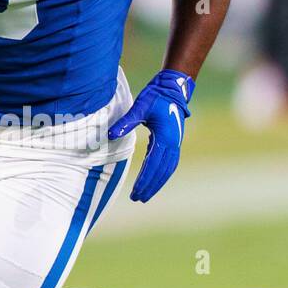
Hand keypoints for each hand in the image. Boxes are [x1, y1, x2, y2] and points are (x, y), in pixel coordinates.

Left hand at [107, 69, 193, 202]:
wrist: (173, 89)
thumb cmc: (156, 96)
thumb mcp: (140, 106)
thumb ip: (126, 122)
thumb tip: (111, 135)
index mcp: (166, 138)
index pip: (154, 165)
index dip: (145, 180)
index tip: (136, 192)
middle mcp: (173, 144)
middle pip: (162, 171)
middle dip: (150, 186)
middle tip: (138, 199)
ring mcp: (175, 144)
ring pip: (167, 170)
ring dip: (156, 183)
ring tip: (145, 195)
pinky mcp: (174, 142)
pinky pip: (168, 164)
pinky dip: (161, 174)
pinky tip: (151, 180)